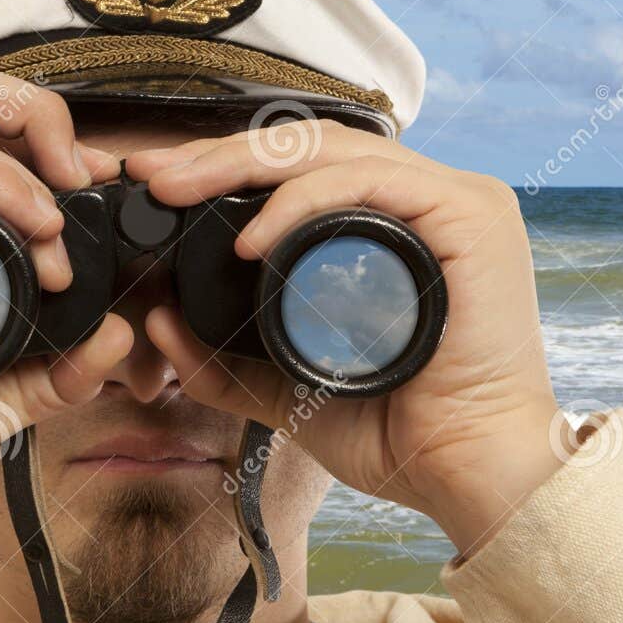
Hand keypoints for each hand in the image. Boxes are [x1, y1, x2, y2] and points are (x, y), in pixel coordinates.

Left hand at [124, 123, 568, 554]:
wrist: (470, 475)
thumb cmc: (402, 434)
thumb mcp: (293, 389)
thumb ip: (229, 363)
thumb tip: (158, 326)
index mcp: (399, 226)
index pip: (304, 172)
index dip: (226, 168)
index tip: (158, 185)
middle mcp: (430, 201)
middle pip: (310, 148)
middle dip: (218, 156)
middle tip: (152, 175)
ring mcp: (453, 201)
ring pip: (332, 150)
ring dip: (243, 164)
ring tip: (178, 191)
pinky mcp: (468, 215)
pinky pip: (367, 184)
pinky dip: (299, 201)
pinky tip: (248, 238)